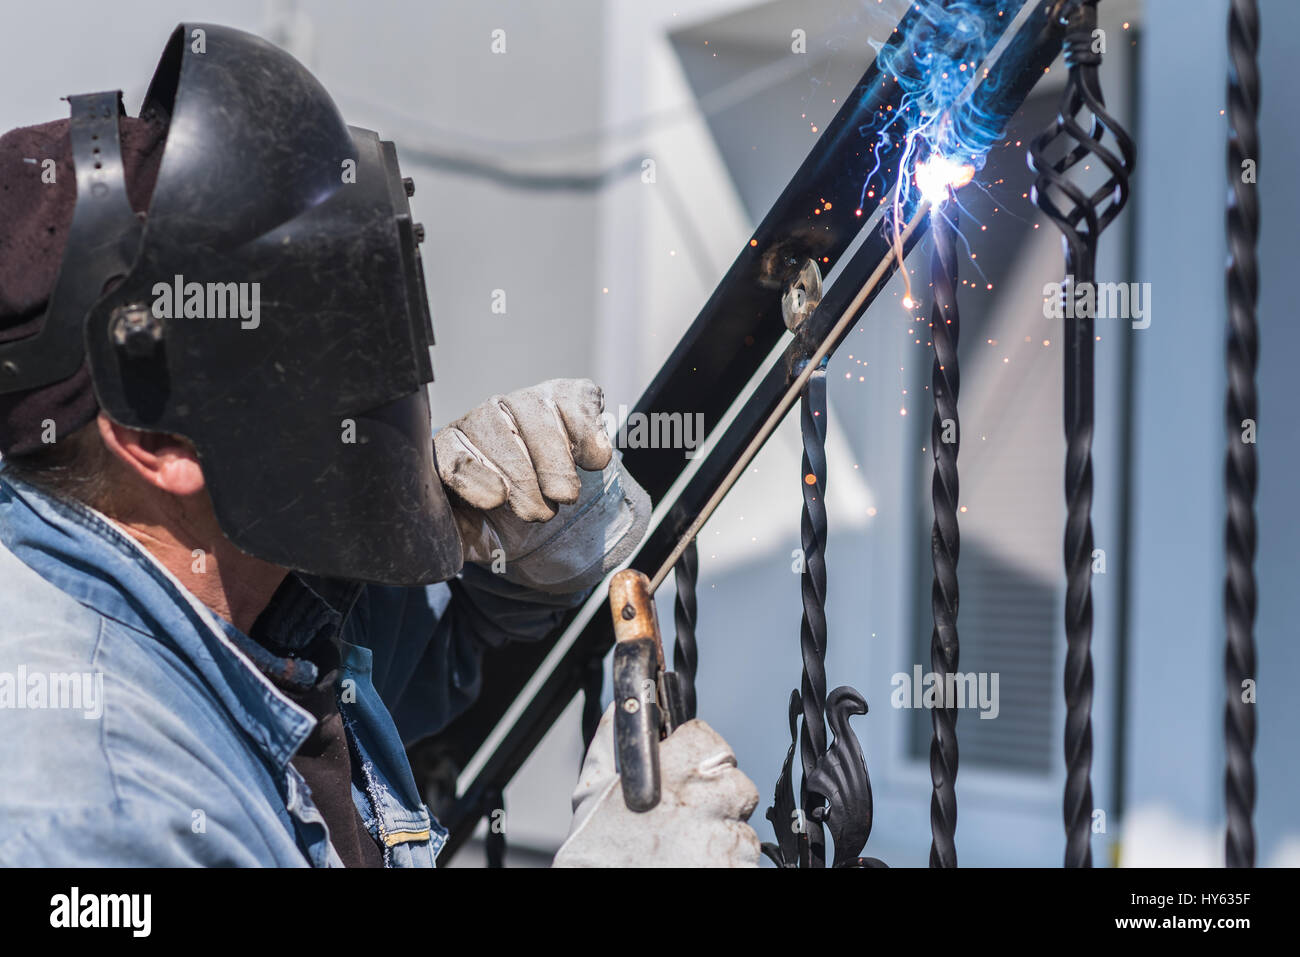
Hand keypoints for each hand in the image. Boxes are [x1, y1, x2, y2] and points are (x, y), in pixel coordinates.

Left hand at [434, 379, 649, 592]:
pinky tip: (591, 462)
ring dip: (555, 463)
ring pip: (537, 416)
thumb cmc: (506, 522)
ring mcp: (528, 400)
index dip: (473, 475)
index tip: (497, 501)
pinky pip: (576, 405)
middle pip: (496, 432)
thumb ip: (452, 536)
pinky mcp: (570, 395)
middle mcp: (487, 415)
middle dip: (521, 478)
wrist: (554, 508)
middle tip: (538, 514)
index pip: (451, 453)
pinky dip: (588, 436)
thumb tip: (435, 540)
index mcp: (454, 448)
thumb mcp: (476, 536)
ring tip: (564, 496)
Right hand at [552, 704, 761, 867]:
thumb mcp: (591, 792)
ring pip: (744, 826)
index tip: (689, 772)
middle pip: (737, 782)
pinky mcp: (737, 868)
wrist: (604, 892)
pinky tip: (695, 866)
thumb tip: (621, 706)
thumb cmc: (596, 851)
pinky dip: (728, 865)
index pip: (708, 738)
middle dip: (720, 798)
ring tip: (687, 850)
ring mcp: (724, 837)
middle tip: (692, 817)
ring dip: (723, 836)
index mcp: (672, 769)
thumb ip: (611, 741)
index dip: (698, 756)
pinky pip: (747, 861)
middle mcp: (704, 798)